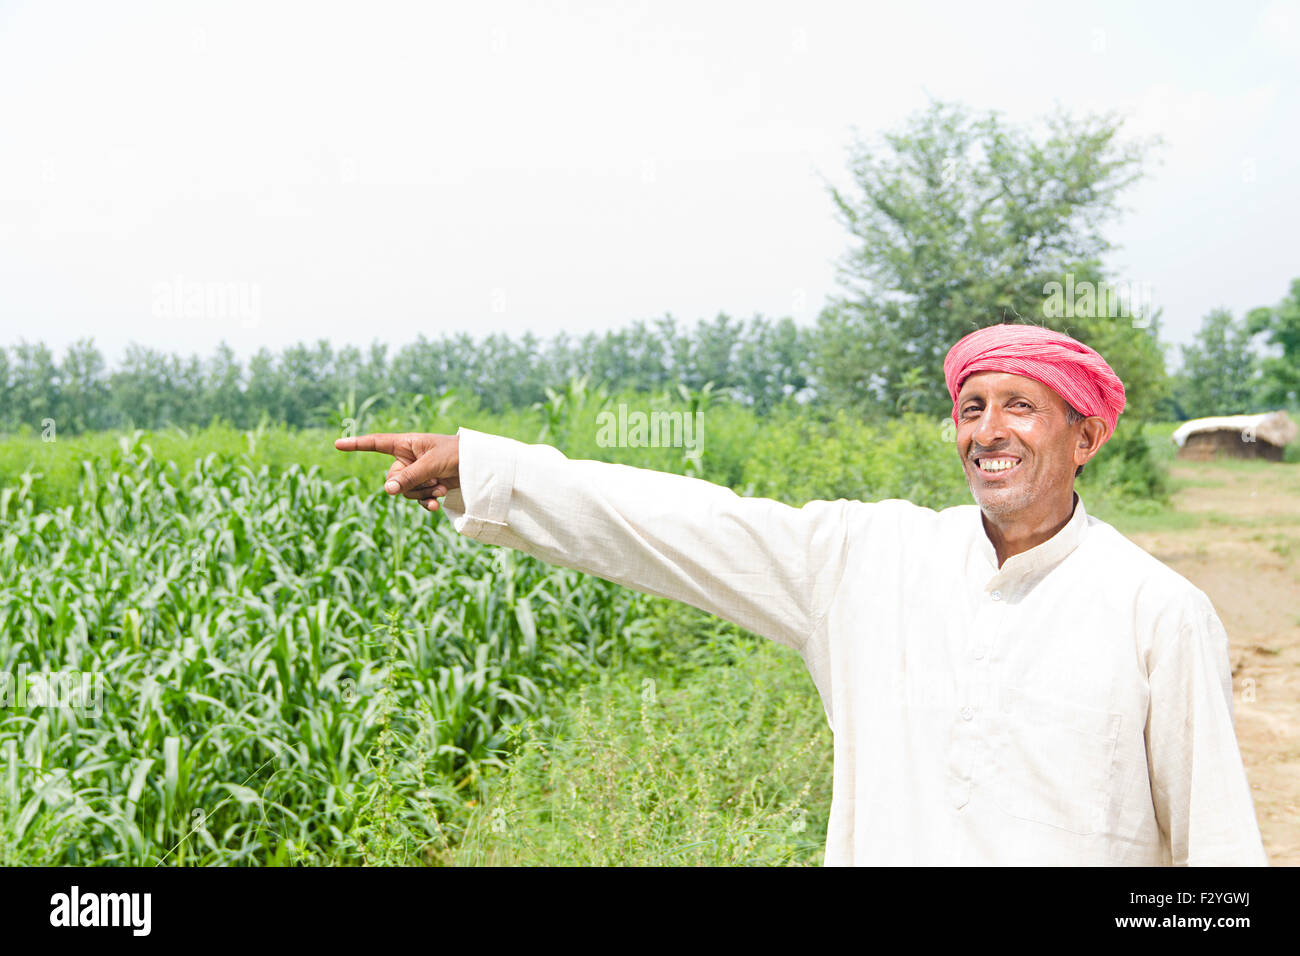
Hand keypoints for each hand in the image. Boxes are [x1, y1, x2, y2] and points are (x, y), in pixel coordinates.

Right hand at [334, 432, 459, 510]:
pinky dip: (425, 502)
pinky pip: (416, 499)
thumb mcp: (432, 464)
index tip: (338, 444)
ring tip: (441, 487)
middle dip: (410, 485)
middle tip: (432, 482)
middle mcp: (408, 458)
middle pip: (392, 479)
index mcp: (406, 444)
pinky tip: (435, 506)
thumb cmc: (457, 454)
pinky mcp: (426, 486)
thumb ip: (410, 477)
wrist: (479, 466)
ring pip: (404, 492)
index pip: (376, 443)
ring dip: (422, 493)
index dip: (357, 444)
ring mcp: (416, 473)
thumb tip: (387, 491)